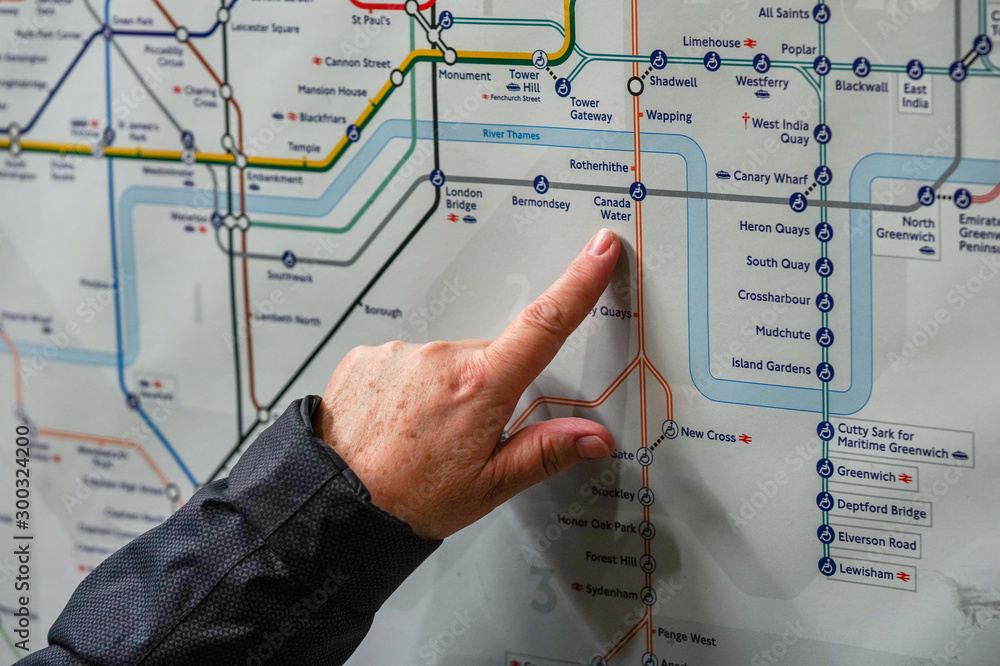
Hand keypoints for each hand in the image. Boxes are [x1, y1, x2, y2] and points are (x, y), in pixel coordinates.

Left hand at [313, 228, 620, 538]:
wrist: (334, 506)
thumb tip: (592, 437)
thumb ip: (545, 452)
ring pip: (443, 361)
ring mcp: (399, 353)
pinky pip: (403, 363)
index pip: (545, 325)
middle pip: (488, 356)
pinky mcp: (366, 356)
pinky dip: (407, 386)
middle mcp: (440, 358)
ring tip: (422, 436)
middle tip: (466, 436)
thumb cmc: (409, 499)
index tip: (599, 250)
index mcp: (481, 387)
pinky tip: (396, 423)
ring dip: (443, 389)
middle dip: (488, 387)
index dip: (579, 282)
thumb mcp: (490, 485)